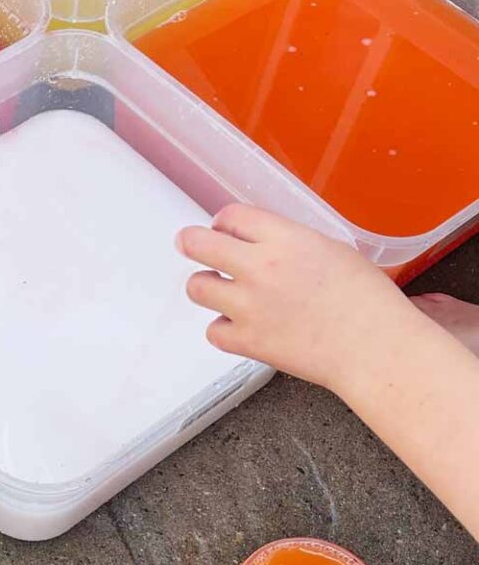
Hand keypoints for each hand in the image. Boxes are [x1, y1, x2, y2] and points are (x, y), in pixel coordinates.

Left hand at [177, 205, 409, 393]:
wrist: (374, 348)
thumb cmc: (368, 302)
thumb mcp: (333, 250)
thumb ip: (292, 243)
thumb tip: (267, 244)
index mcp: (286, 239)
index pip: (232, 216)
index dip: (223, 221)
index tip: (222, 227)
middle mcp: (261, 268)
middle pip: (199, 244)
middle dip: (191, 242)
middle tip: (189, 244)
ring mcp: (249, 306)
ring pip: (197, 287)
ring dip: (206, 286)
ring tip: (219, 289)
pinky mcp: (247, 341)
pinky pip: (213, 330)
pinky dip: (223, 328)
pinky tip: (239, 326)